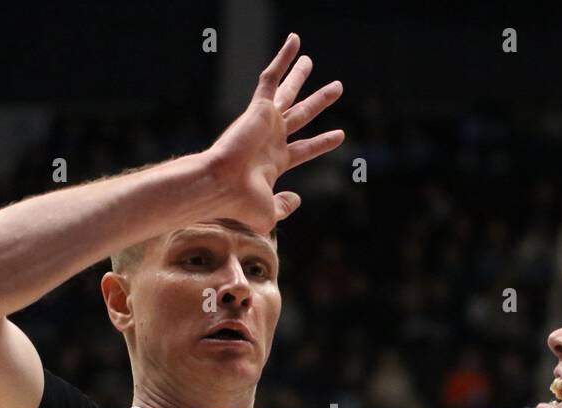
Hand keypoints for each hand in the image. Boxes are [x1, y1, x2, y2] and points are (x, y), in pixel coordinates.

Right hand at [203, 33, 344, 232]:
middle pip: (301, 115)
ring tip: (311, 60)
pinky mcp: (258, 108)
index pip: (305, 148)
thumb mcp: (270, 212)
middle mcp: (271, 138)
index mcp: (275, 162)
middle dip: (318, 102)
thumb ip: (285, 206)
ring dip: (301, 75)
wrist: (221, 185)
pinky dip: (283, 59)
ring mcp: (265, 122)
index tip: (340, 135)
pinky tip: (295, 41)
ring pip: (288, 92)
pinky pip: (272, 77)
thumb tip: (297, 199)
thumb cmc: (241, 204)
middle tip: (336, 88)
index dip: (322, 142)